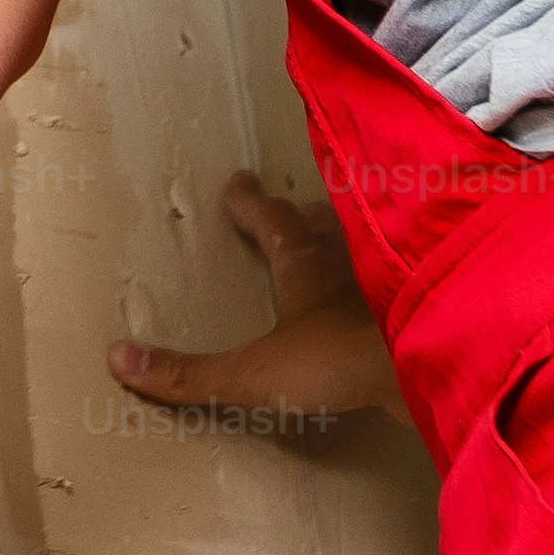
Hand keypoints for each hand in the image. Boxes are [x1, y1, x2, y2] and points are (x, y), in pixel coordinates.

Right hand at [102, 172, 397, 429]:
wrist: (437, 366)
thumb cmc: (344, 357)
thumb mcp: (253, 373)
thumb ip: (189, 373)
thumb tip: (116, 357)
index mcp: (304, 263)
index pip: (270, 221)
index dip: (249, 203)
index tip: (236, 181)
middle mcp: (350, 259)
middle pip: (323, 226)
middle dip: (304, 217)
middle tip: (293, 208)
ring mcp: (392, 280)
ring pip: (367, 245)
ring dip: (353, 242)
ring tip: (346, 240)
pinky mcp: (426, 305)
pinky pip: (403, 280)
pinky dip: (391, 280)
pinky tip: (392, 296)